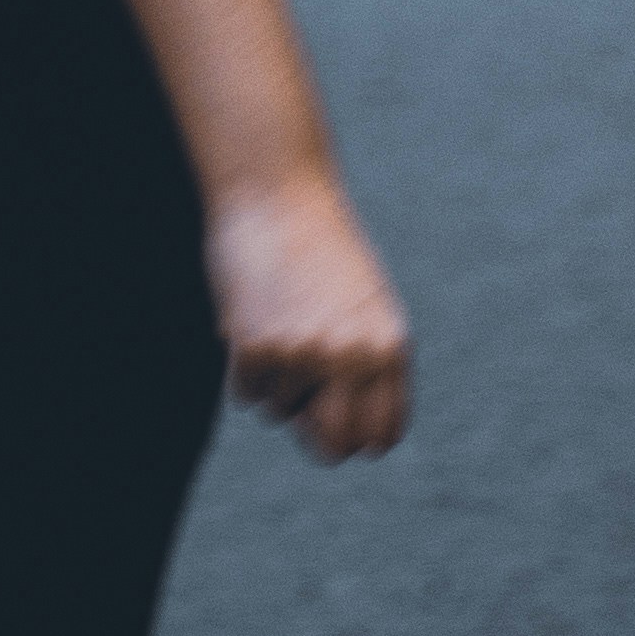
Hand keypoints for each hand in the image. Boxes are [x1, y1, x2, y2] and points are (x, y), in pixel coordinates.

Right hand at [207, 172, 411, 459]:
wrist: (276, 190)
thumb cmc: (321, 248)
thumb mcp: (365, 303)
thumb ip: (368, 363)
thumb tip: (347, 436)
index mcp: (391, 346)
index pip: (383, 434)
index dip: (359, 438)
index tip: (342, 427)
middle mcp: (353, 357)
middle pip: (335, 445)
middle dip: (315, 434)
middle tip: (301, 407)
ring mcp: (305, 354)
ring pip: (281, 411)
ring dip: (274, 381)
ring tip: (275, 320)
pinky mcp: (257, 347)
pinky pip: (248, 393)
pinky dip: (243, 367)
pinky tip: (249, 318)